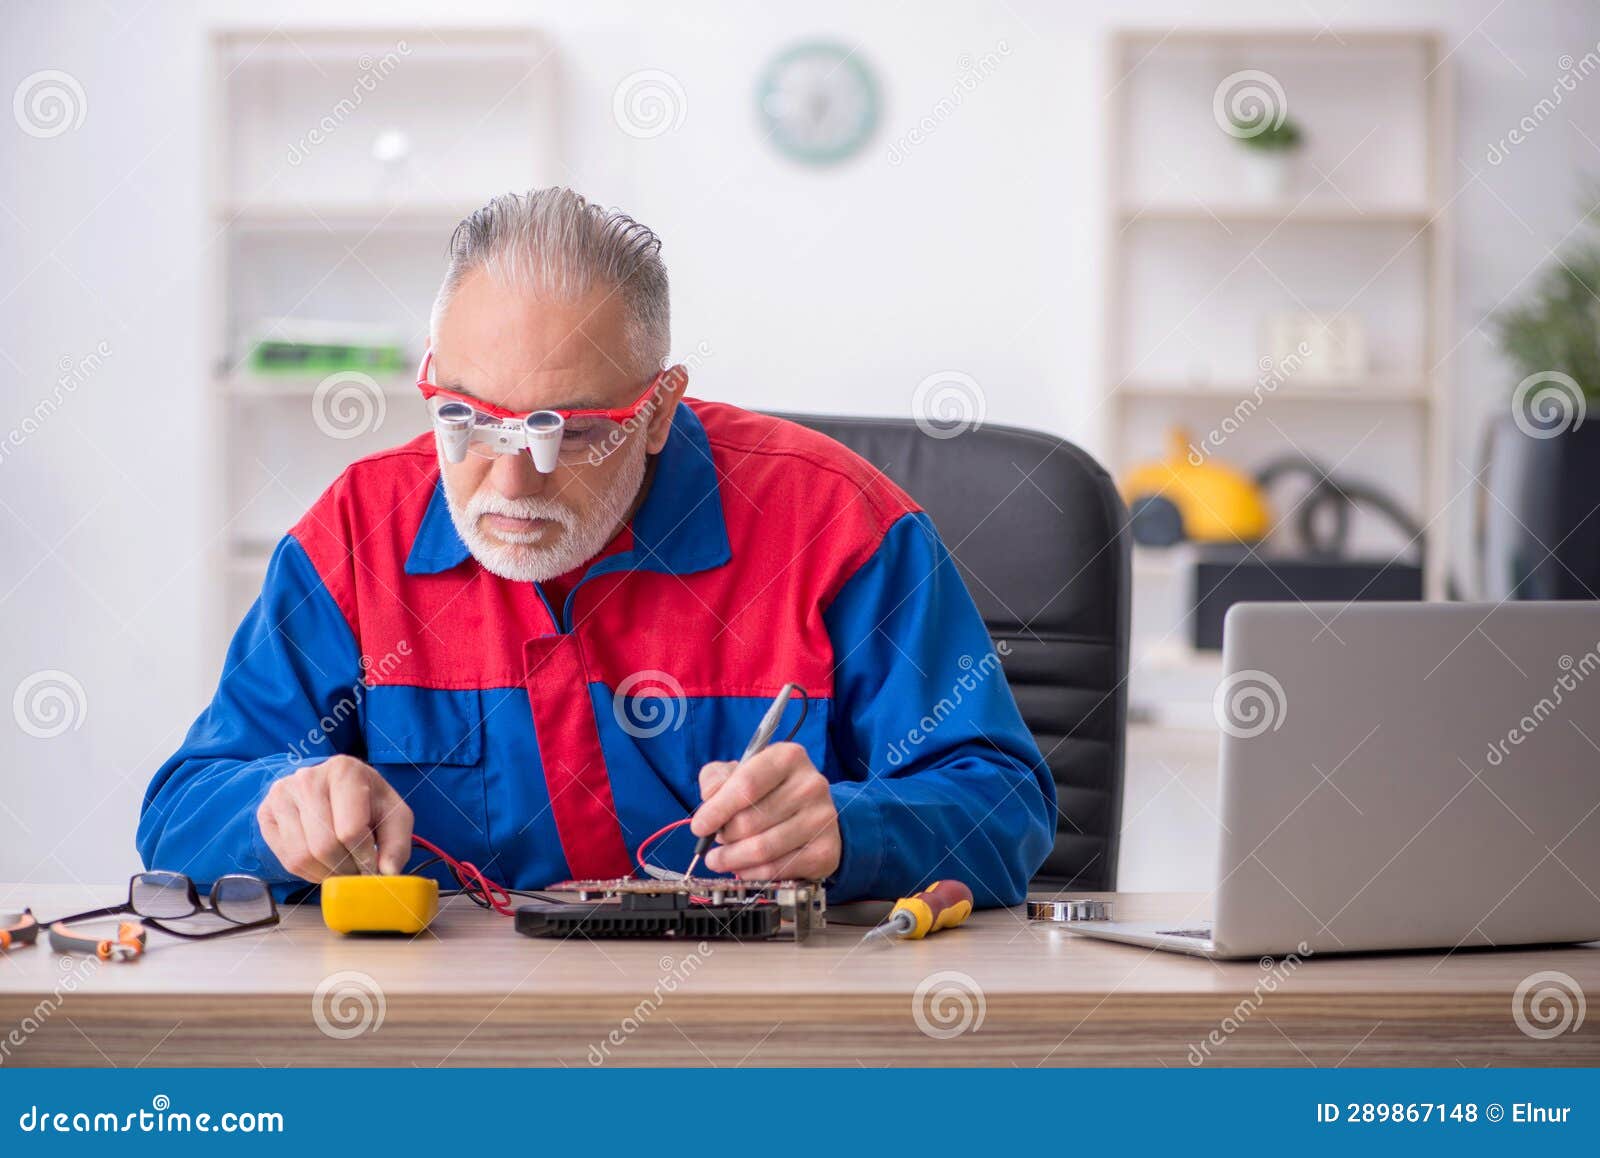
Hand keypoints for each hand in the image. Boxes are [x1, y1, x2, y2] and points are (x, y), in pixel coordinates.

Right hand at [257, 756, 412, 880]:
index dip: (363, 858)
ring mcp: (282, 794)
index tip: (372, 868)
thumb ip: (397, 844)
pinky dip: (308, 872)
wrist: (334, 787)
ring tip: (342, 867)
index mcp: (344, 771)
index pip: (350, 831)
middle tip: (356, 872)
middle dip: (344, 868)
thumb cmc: (367, 801)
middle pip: (324, 845)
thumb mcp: (394, 815)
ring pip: (302, 856)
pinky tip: (323, 862)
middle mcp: (308, 778)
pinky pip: (286, 859)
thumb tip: (387, 873)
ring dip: (326, 873)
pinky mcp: (266, 813)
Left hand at [691, 742, 840, 880]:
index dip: (717, 809)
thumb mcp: (740, 772)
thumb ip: (717, 778)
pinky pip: (776, 870)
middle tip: (717, 839)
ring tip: (719, 859)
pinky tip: (742, 868)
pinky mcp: (825, 851)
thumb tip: (709, 799)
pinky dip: (751, 873)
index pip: (746, 785)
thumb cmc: (770, 790)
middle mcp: (811, 785)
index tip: (699, 826)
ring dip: (732, 859)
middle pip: (750, 821)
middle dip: (724, 836)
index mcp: (789, 757)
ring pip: (762, 849)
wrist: (812, 813)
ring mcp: (822, 819)